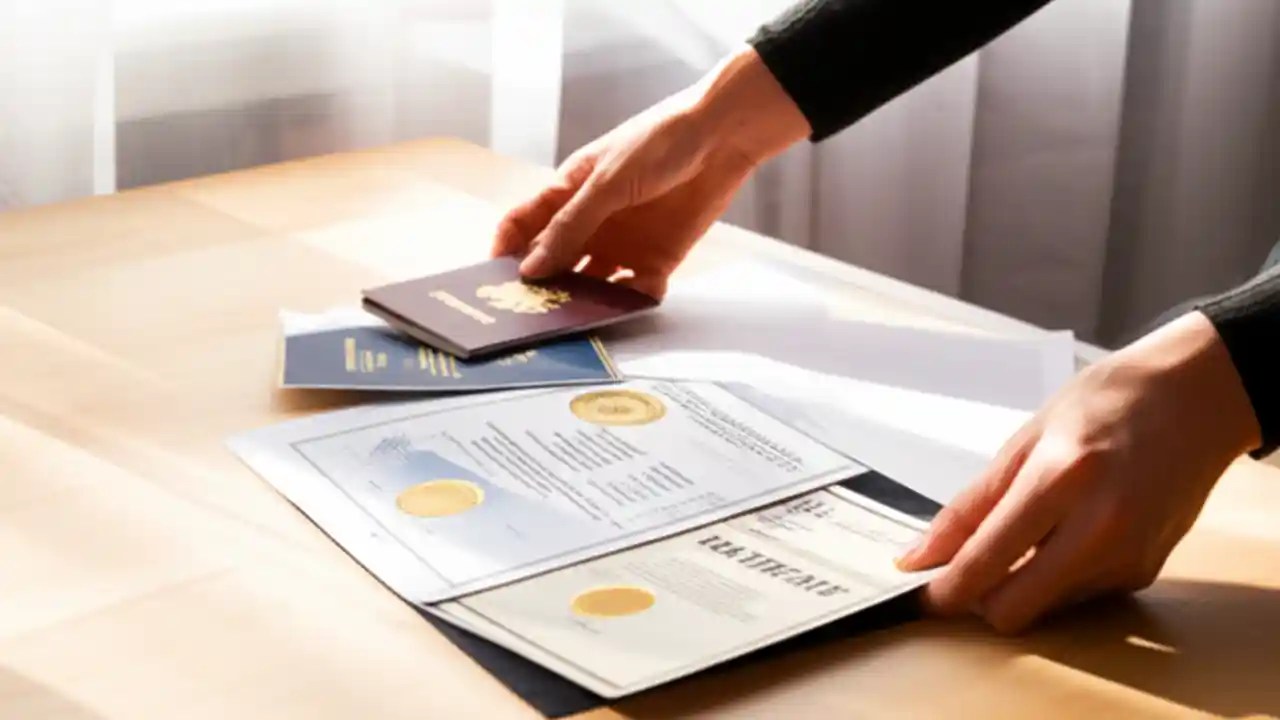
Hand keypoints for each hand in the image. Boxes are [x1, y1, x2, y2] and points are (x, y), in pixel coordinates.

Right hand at [491, 46, 808, 297]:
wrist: (721, 138)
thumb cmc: (658, 142)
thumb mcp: (606, 182)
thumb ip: (570, 226)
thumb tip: (530, 267)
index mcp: (567, 193)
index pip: (522, 225)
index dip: (504, 251)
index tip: (493, 283)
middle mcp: (590, 224)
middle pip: (554, 263)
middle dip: (542, 289)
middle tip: (530, 315)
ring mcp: (621, 244)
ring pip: (591, 284)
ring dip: (584, 302)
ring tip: (575, 320)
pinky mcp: (656, 260)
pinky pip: (636, 291)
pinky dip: (630, 303)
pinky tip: (625, 308)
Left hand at [896, 312, 1260, 632]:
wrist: (1198, 398)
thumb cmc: (1108, 404)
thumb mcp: (1025, 440)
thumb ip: (971, 505)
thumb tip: (923, 555)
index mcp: (1060, 479)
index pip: (986, 561)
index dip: (944, 589)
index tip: (919, 595)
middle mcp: (1100, 527)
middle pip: (1015, 609)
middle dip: (978, 600)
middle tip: (961, 571)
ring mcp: (1127, 556)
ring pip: (1044, 607)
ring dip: (1018, 586)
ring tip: (1025, 532)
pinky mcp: (1144, 571)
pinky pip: (1076, 595)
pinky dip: (1055, 576)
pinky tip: (1065, 532)